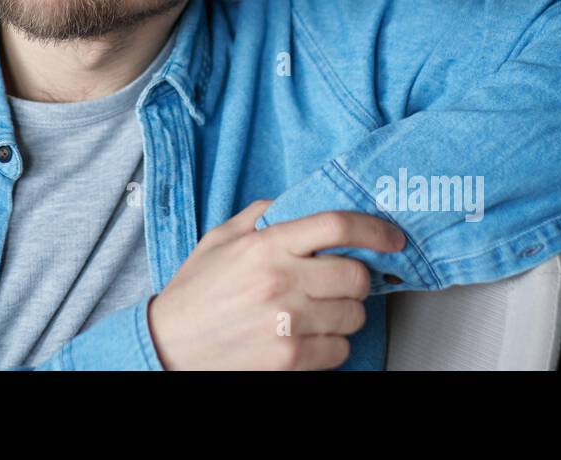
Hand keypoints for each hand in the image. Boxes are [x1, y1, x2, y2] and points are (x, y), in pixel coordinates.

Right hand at [146, 199, 406, 369]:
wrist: (169, 344)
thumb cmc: (196, 291)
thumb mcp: (220, 238)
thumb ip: (262, 215)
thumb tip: (299, 202)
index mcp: (266, 245)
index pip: (336, 225)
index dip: (374, 229)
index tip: (392, 237)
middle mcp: (280, 280)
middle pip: (356, 275)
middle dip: (356, 279)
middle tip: (339, 282)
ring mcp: (287, 322)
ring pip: (354, 316)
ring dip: (344, 314)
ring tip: (317, 312)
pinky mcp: (289, 359)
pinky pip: (340, 350)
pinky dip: (332, 345)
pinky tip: (308, 337)